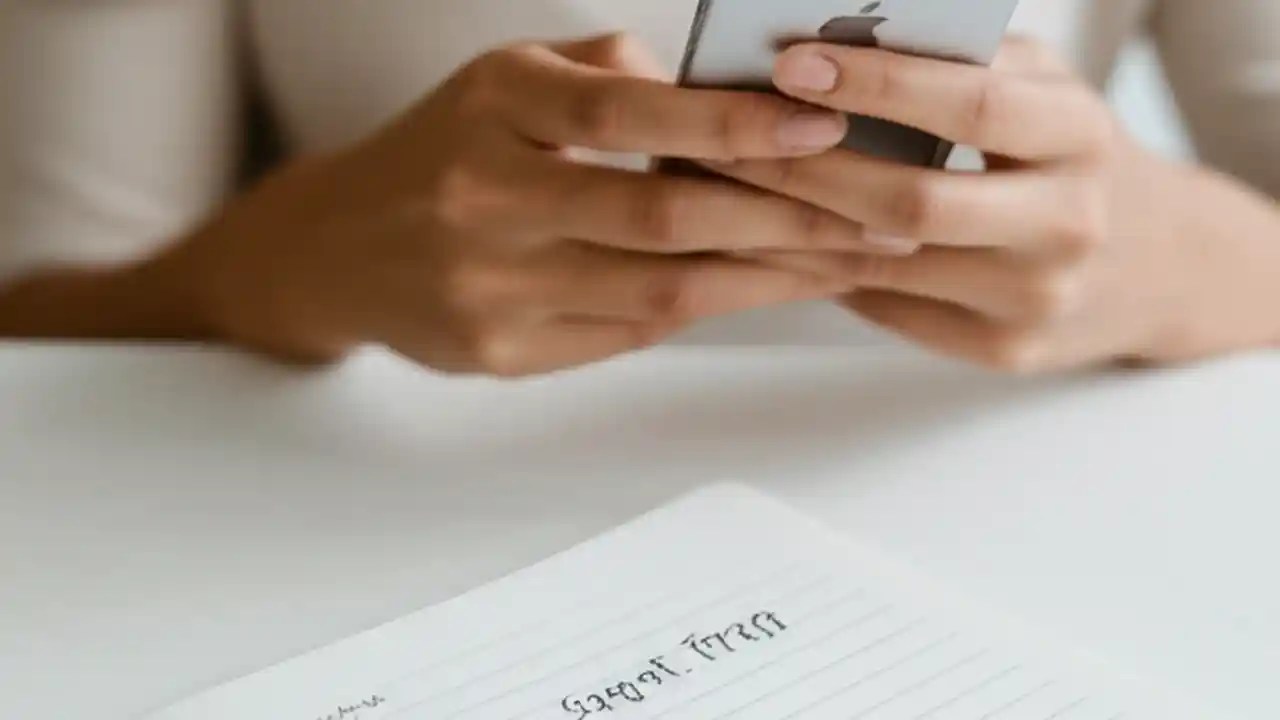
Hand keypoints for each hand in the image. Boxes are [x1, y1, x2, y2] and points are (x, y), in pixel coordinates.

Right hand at [176, 35, 895, 375]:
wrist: (339, 246)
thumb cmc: (447, 149)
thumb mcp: (507, 79)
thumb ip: (610, 74)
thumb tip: (729, 100)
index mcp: (495, 107)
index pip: (633, 115)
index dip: (735, 125)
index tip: (823, 127)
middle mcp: (486, 197)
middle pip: (661, 218)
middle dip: (785, 219)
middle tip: (877, 217)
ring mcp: (490, 287)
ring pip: (660, 291)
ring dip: (767, 278)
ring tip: (846, 262)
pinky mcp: (501, 353)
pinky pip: (629, 333)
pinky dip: (707, 310)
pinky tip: (765, 290)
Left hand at [702, 38, 1279, 371]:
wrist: (1160, 268)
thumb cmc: (1077, 159)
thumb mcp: (1048, 94)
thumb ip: (965, 67)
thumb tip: (837, 44)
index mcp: (1081, 137)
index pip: (972, 106)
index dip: (878, 85)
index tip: (793, 63)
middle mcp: (1066, 225)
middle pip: (913, 201)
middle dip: (807, 166)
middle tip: (726, 136)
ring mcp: (1034, 300)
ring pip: (886, 262)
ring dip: (792, 223)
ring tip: (725, 187)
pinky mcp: (1002, 350)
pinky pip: (889, 306)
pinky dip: (822, 270)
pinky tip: (767, 240)